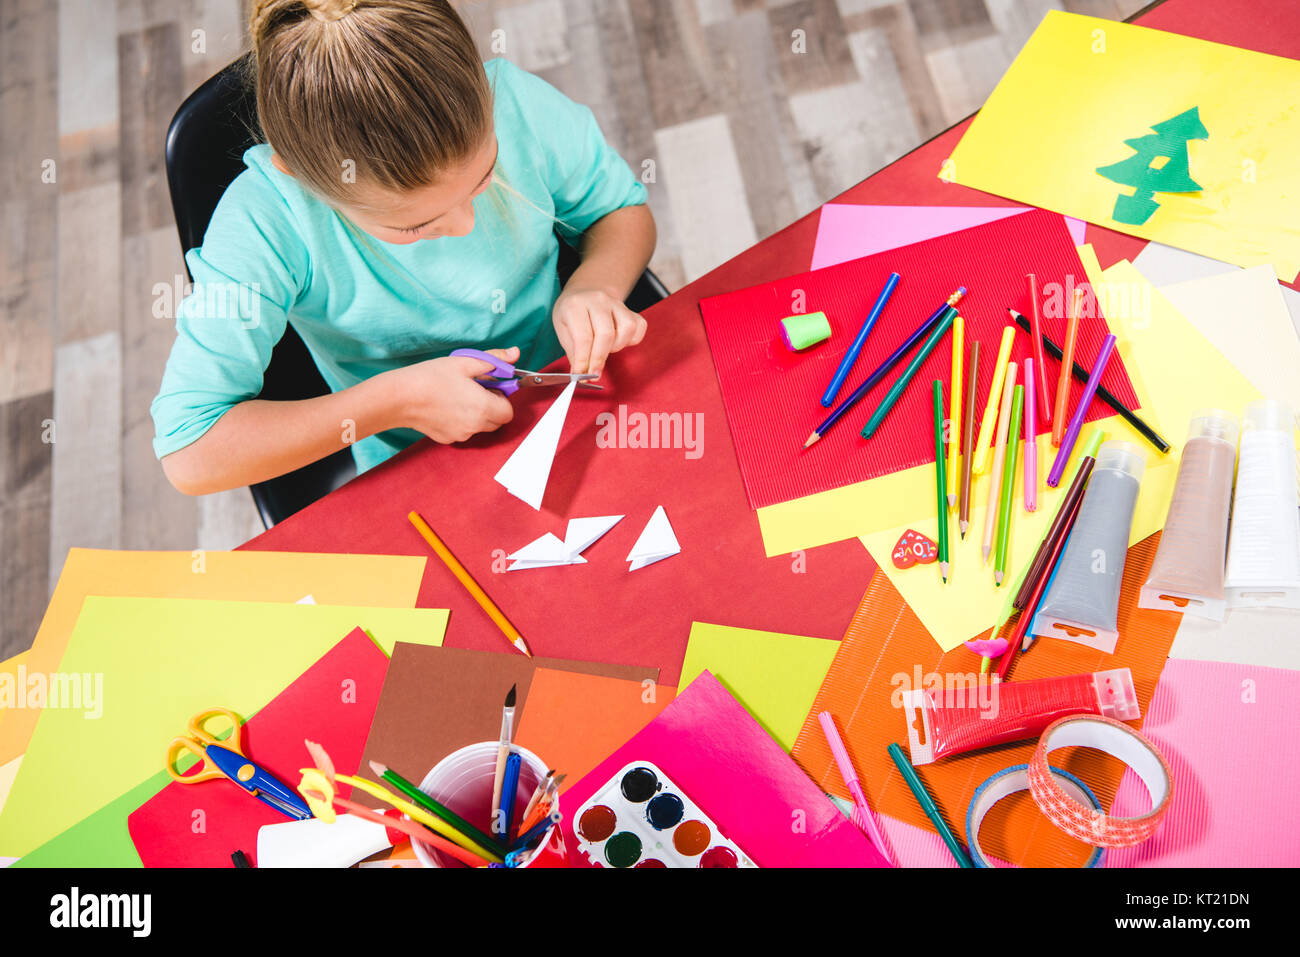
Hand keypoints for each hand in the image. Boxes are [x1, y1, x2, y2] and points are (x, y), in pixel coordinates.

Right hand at [390, 348, 516, 442]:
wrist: (398, 398)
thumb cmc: (429, 378)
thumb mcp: (465, 362)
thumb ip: (494, 360)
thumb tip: (514, 354)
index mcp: (483, 407)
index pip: (509, 412)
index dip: (502, 398)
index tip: (490, 386)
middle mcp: (474, 426)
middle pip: (497, 421)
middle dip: (492, 406)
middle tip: (474, 389)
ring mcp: (460, 435)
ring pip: (479, 427)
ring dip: (476, 414)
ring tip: (456, 396)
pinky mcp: (446, 439)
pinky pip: (463, 431)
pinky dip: (460, 420)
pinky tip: (445, 406)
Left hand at [552, 286, 646, 375]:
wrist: (584, 293)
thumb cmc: (572, 314)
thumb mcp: (563, 329)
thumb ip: (574, 351)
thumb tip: (581, 373)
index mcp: (575, 305)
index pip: (583, 337)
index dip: (583, 360)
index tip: (581, 375)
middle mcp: (598, 300)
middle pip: (606, 334)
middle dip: (599, 359)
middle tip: (593, 374)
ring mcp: (616, 303)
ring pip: (626, 329)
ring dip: (616, 347)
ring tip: (605, 349)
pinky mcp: (630, 309)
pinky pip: (638, 327)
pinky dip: (631, 340)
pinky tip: (618, 341)